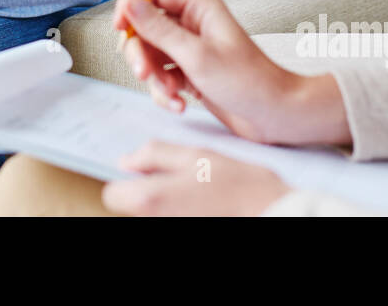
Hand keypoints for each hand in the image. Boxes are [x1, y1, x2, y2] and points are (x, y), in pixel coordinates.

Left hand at [101, 140, 290, 215]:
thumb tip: (127, 160)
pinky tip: (205, 207)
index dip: (127, 181)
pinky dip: (182, 213)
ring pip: (153, 216)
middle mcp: (155, 223)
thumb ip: (155, 154)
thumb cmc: (240, 187)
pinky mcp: (185, 232)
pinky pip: (172, 220)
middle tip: (178, 182)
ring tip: (197, 194)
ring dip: (167, 205)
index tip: (145, 174)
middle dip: (148, 193)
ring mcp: (171, 229)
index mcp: (149, 199)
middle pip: (133, 207)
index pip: (112, 195)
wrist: (275, 215)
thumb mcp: (196, 155)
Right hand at [113, 0, 349, 146]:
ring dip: (155, 79)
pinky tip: (180, 104)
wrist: (274, 115)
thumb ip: (159, 30)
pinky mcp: (190, 73)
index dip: (132, 7)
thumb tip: (132, 5)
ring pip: (152, 56)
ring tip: (171, 94)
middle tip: (144, 72)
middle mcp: (193, 25)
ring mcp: (190, 50)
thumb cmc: (248, 82)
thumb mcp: (196, 55)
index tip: (121, 28)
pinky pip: (163, 77)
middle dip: (141, 53)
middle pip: (146, 28)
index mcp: (199, 8)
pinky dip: (166, 92)